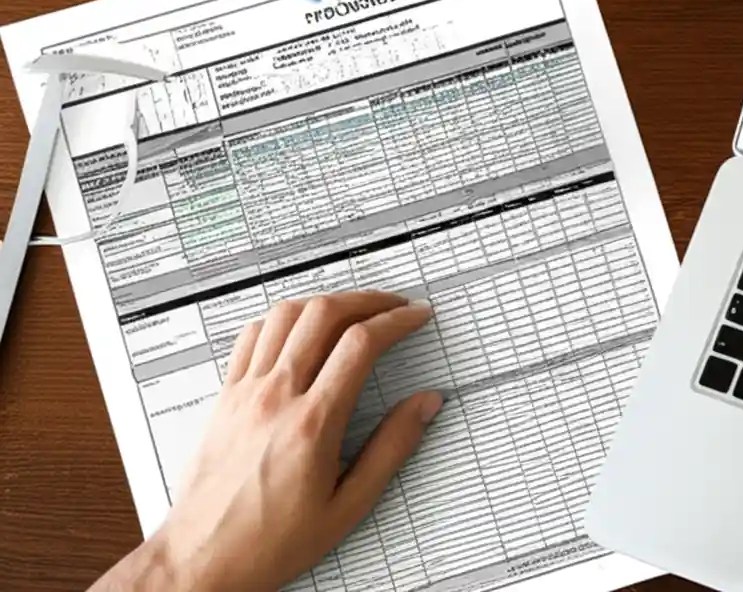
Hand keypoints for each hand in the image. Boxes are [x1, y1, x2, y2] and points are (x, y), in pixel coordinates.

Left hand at [92, 292, 442, 591]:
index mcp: (312, 424)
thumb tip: (424, 406)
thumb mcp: (348, 506)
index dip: (397, 320)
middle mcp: (276, 398)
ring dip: (325, 301)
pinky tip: (298, 328)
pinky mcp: (225, 397)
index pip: (361, 344)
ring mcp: (245, 392)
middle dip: (368, 299)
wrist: (203, 558)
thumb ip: (391, 449)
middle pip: (324, 313)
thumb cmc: (269, 541)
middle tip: (392, 306)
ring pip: (285, 314)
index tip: (416, 316)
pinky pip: (251, 335)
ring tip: (351, 309)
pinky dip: (281, 318)